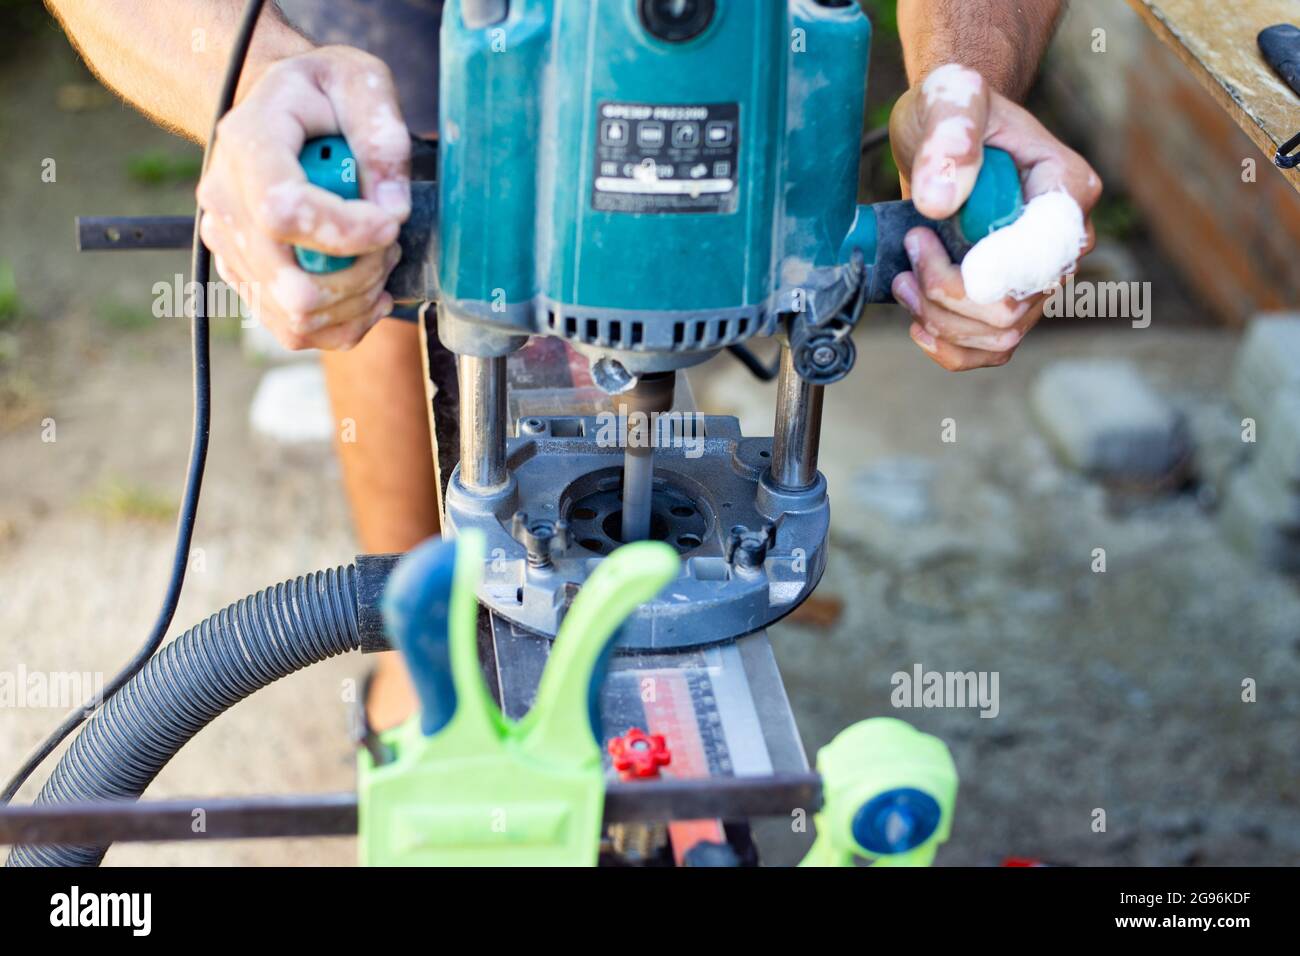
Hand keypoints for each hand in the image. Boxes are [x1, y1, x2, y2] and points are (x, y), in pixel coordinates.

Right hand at [197, 46, 410, 350]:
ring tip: (378, 259)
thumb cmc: (320, 94)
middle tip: (388, 239)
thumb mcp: (358, 83)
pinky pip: (295, 330)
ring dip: (356, 302)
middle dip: (359, 275)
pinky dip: (343, 324)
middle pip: (289, 285)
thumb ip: (381, 134)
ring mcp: (230, 246)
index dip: (346, 233)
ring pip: (295, 318)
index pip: (282, 213)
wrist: (279, 110)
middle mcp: (225, 202)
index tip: (389, 223)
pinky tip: (369, 293)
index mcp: (247, 144)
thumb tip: (393, 207)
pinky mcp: (247, 278)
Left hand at [887, 64, 1102, 370]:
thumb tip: (940, 200)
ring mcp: (1040, 278)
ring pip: (1001, 334)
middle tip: (911, 247)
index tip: (923, 233)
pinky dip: (951, 347)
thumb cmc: (956, 110)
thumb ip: (951, 134)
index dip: (981, 265)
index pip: (1042, 253)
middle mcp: (1064, 241)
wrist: (946, 133)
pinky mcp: (1013, 302)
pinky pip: (992, 350)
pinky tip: (919, 321)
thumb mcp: (951, 97)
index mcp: (1066, 187)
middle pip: (1014, 304)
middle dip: (945, 291)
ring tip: (905, 280)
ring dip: (940, 319)